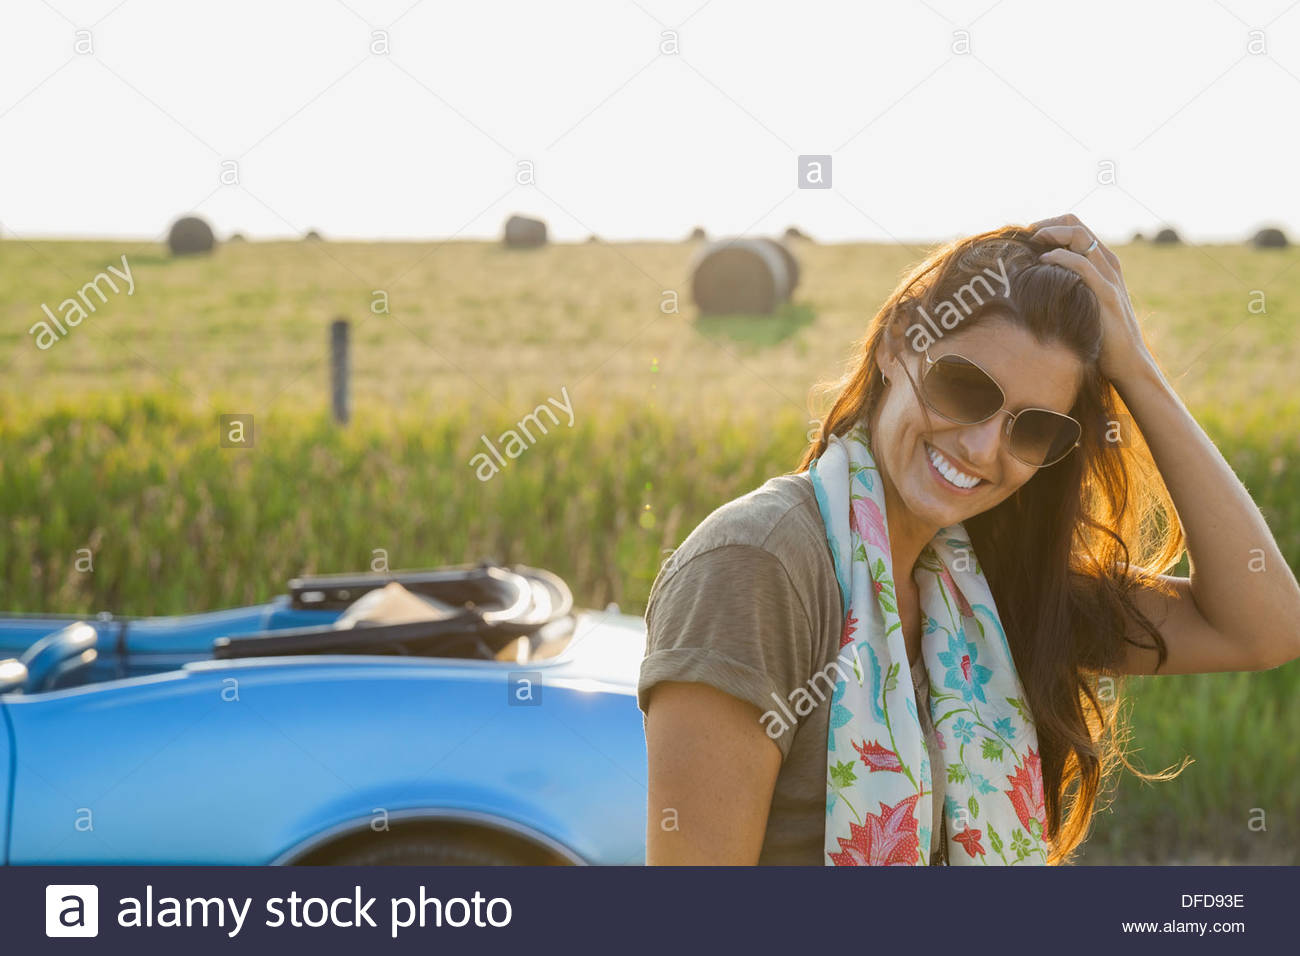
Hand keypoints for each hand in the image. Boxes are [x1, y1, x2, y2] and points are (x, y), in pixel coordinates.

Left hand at [1029, 213, 1153, 383]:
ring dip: (1051, 234)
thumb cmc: (1100, 333)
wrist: (1126, 359)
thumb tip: (1035, 282)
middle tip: (1025, 236)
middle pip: (1076, 224)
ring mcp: (1109, 276)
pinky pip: (1082, 265)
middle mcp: (1107, 263)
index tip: (1027, 236)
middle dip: (1046, 225)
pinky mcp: (1107, 293)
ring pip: (1080, 236)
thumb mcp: (1083, 301)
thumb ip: (1069, 286)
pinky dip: (1060, 257)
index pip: (1076, 227)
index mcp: (1102, 262)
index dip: (1049, 225)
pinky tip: (1043, 262)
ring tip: (1031, 242)